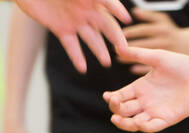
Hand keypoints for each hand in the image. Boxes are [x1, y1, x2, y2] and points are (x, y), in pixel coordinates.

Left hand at [15, 0, 131, 71]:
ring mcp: (74, 21)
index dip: (118, 11)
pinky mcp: (60, 29)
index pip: (110, 6)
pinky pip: (71, 46)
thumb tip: (110, 1)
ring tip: (106, 63)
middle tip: (124, 50)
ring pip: (90, 38)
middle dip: (115, 38)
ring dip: (99, 51)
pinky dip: (76, 57)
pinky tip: (83, 69)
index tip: (127, 21)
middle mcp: (86, 10)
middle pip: (105, 26)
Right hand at [103, 46, 188, 132]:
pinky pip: (151, 127)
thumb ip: (138, 54)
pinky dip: (144, 127)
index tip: (107, 96)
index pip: (120, 97)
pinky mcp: (166, 119)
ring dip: (124, 123)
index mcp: (140, 88)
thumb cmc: (182, 65)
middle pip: (123, 111)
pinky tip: (139, 122)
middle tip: (115, 102)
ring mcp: (154, 112)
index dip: (112, 98)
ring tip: (117, 119)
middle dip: (116, 109)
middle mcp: (145, 102)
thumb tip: (117, 47)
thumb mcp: (158, 57)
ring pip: (133, 123)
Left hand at [121, 9, 187, 71]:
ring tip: (119, 58)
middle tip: (115, 48)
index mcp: (162, 28)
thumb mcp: (163, 20)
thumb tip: (134, 11)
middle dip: (128, 47)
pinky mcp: (167, 64)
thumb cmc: (171, 32)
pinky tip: (131, 68)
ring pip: (146, 56)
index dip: (130, 33)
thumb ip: (148, 15)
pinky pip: (151, 68)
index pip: (143, 30)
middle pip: (143, 43)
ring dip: (130, 58)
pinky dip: (140, 69)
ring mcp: (166, 52)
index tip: (119, 35)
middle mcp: (164, 39)